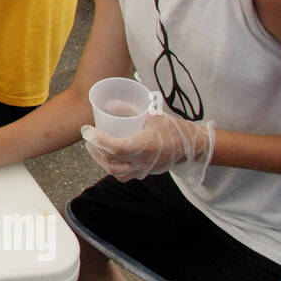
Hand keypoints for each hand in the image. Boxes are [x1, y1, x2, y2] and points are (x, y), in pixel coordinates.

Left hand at [80, 112, 215, 182]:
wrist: (193, 146)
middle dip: (95, 148)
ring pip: (115, 171)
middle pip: (111, 160)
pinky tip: (108, 159)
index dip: (99, 140)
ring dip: (101, 160)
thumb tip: (109, 104)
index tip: (87, 130)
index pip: (116, 147)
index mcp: (145, 146)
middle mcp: (143, 161)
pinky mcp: (144, 173)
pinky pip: (123, 176)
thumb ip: (130, 109)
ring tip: (94, 147)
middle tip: (89, 136)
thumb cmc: (174, 128)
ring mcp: (144, 170)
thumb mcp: (153, 115)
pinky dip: (112, 168)